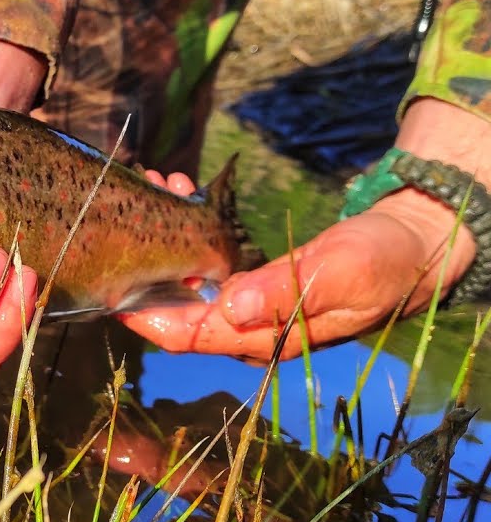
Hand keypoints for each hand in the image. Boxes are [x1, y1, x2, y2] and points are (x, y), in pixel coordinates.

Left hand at [123, 165, 477, 363]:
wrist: (415, 246)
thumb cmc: (383, 265)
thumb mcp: (340, 274)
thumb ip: (286, 291)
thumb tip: (232, 305)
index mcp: (263, 338)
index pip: (187, 336)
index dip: (143, 315)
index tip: (107, 286)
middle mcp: (247, 327)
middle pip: (177, 305)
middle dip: (148, 258)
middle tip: (140, 200)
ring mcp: (248, 304)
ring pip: (187, 277)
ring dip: (167, 233)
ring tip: (161, 183)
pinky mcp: (253, 280)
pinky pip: (206, 260)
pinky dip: (190, 227)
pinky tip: (185, 191)